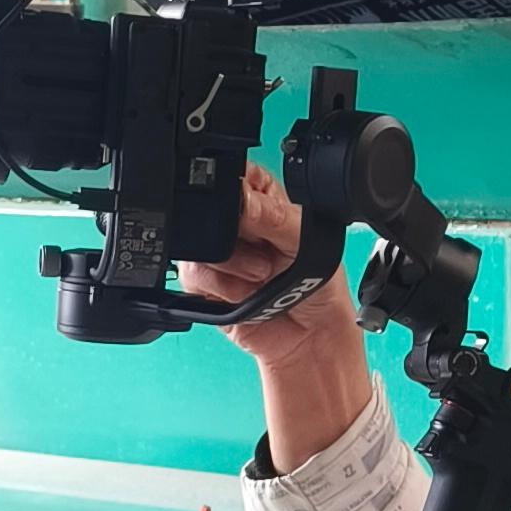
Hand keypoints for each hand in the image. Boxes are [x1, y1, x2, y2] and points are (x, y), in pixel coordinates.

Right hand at [177, 165, 370, 469]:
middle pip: (205, 210)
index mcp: (258, 196)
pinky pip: (193, 275)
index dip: (233, 191)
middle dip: (236, 236)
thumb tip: (242, 199)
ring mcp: (216, 253)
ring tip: (262, 276)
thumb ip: (272, 216)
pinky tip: (245, 292)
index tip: (249, 210)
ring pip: (196, 245)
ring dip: (233, 266)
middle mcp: (232, 222)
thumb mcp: (304, 240)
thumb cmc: (317, 284)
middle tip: (267, 253)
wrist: (310, 336)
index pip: (228, 173)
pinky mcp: (203, 284)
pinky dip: (221, 288)